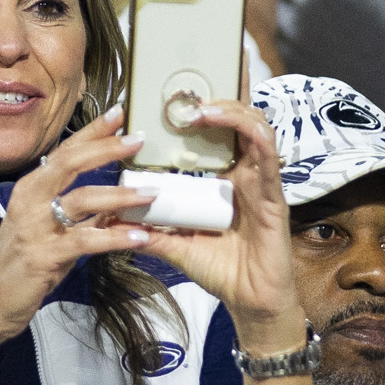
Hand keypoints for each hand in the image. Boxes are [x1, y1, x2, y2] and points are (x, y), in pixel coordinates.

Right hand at [0, 106, 154, 347]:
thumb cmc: (22, 264)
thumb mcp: (48, 228)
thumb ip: (77, 212)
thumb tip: (114, 198)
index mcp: (30, 189)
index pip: (65, 151)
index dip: (92, 131)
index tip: (119, 113)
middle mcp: (29, 201)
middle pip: (71, 163)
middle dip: (106, 148)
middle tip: (138, 139)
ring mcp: (35, 227)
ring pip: (82, 200)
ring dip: (120, 196)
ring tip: (151, 193)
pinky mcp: (44, 255)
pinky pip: (86, 240)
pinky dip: (115, 237)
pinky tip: (138, 238)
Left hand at [129, 101, 307, 352]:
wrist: (250, 303)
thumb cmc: (222, 271)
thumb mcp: (176, 245)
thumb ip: (148, 230)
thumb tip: (110, 219)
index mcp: (226, 178)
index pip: (219, 130)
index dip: (207, 104)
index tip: (177, 89)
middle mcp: (247, 172)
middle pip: (241, 117)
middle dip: (224, 90)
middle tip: (191, 81)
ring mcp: (262, 182)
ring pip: (256, 127)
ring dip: (230, 110)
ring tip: (201, 107)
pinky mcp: (273, 197)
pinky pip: (268, 159)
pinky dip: (254, 136)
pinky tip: (239, 126)